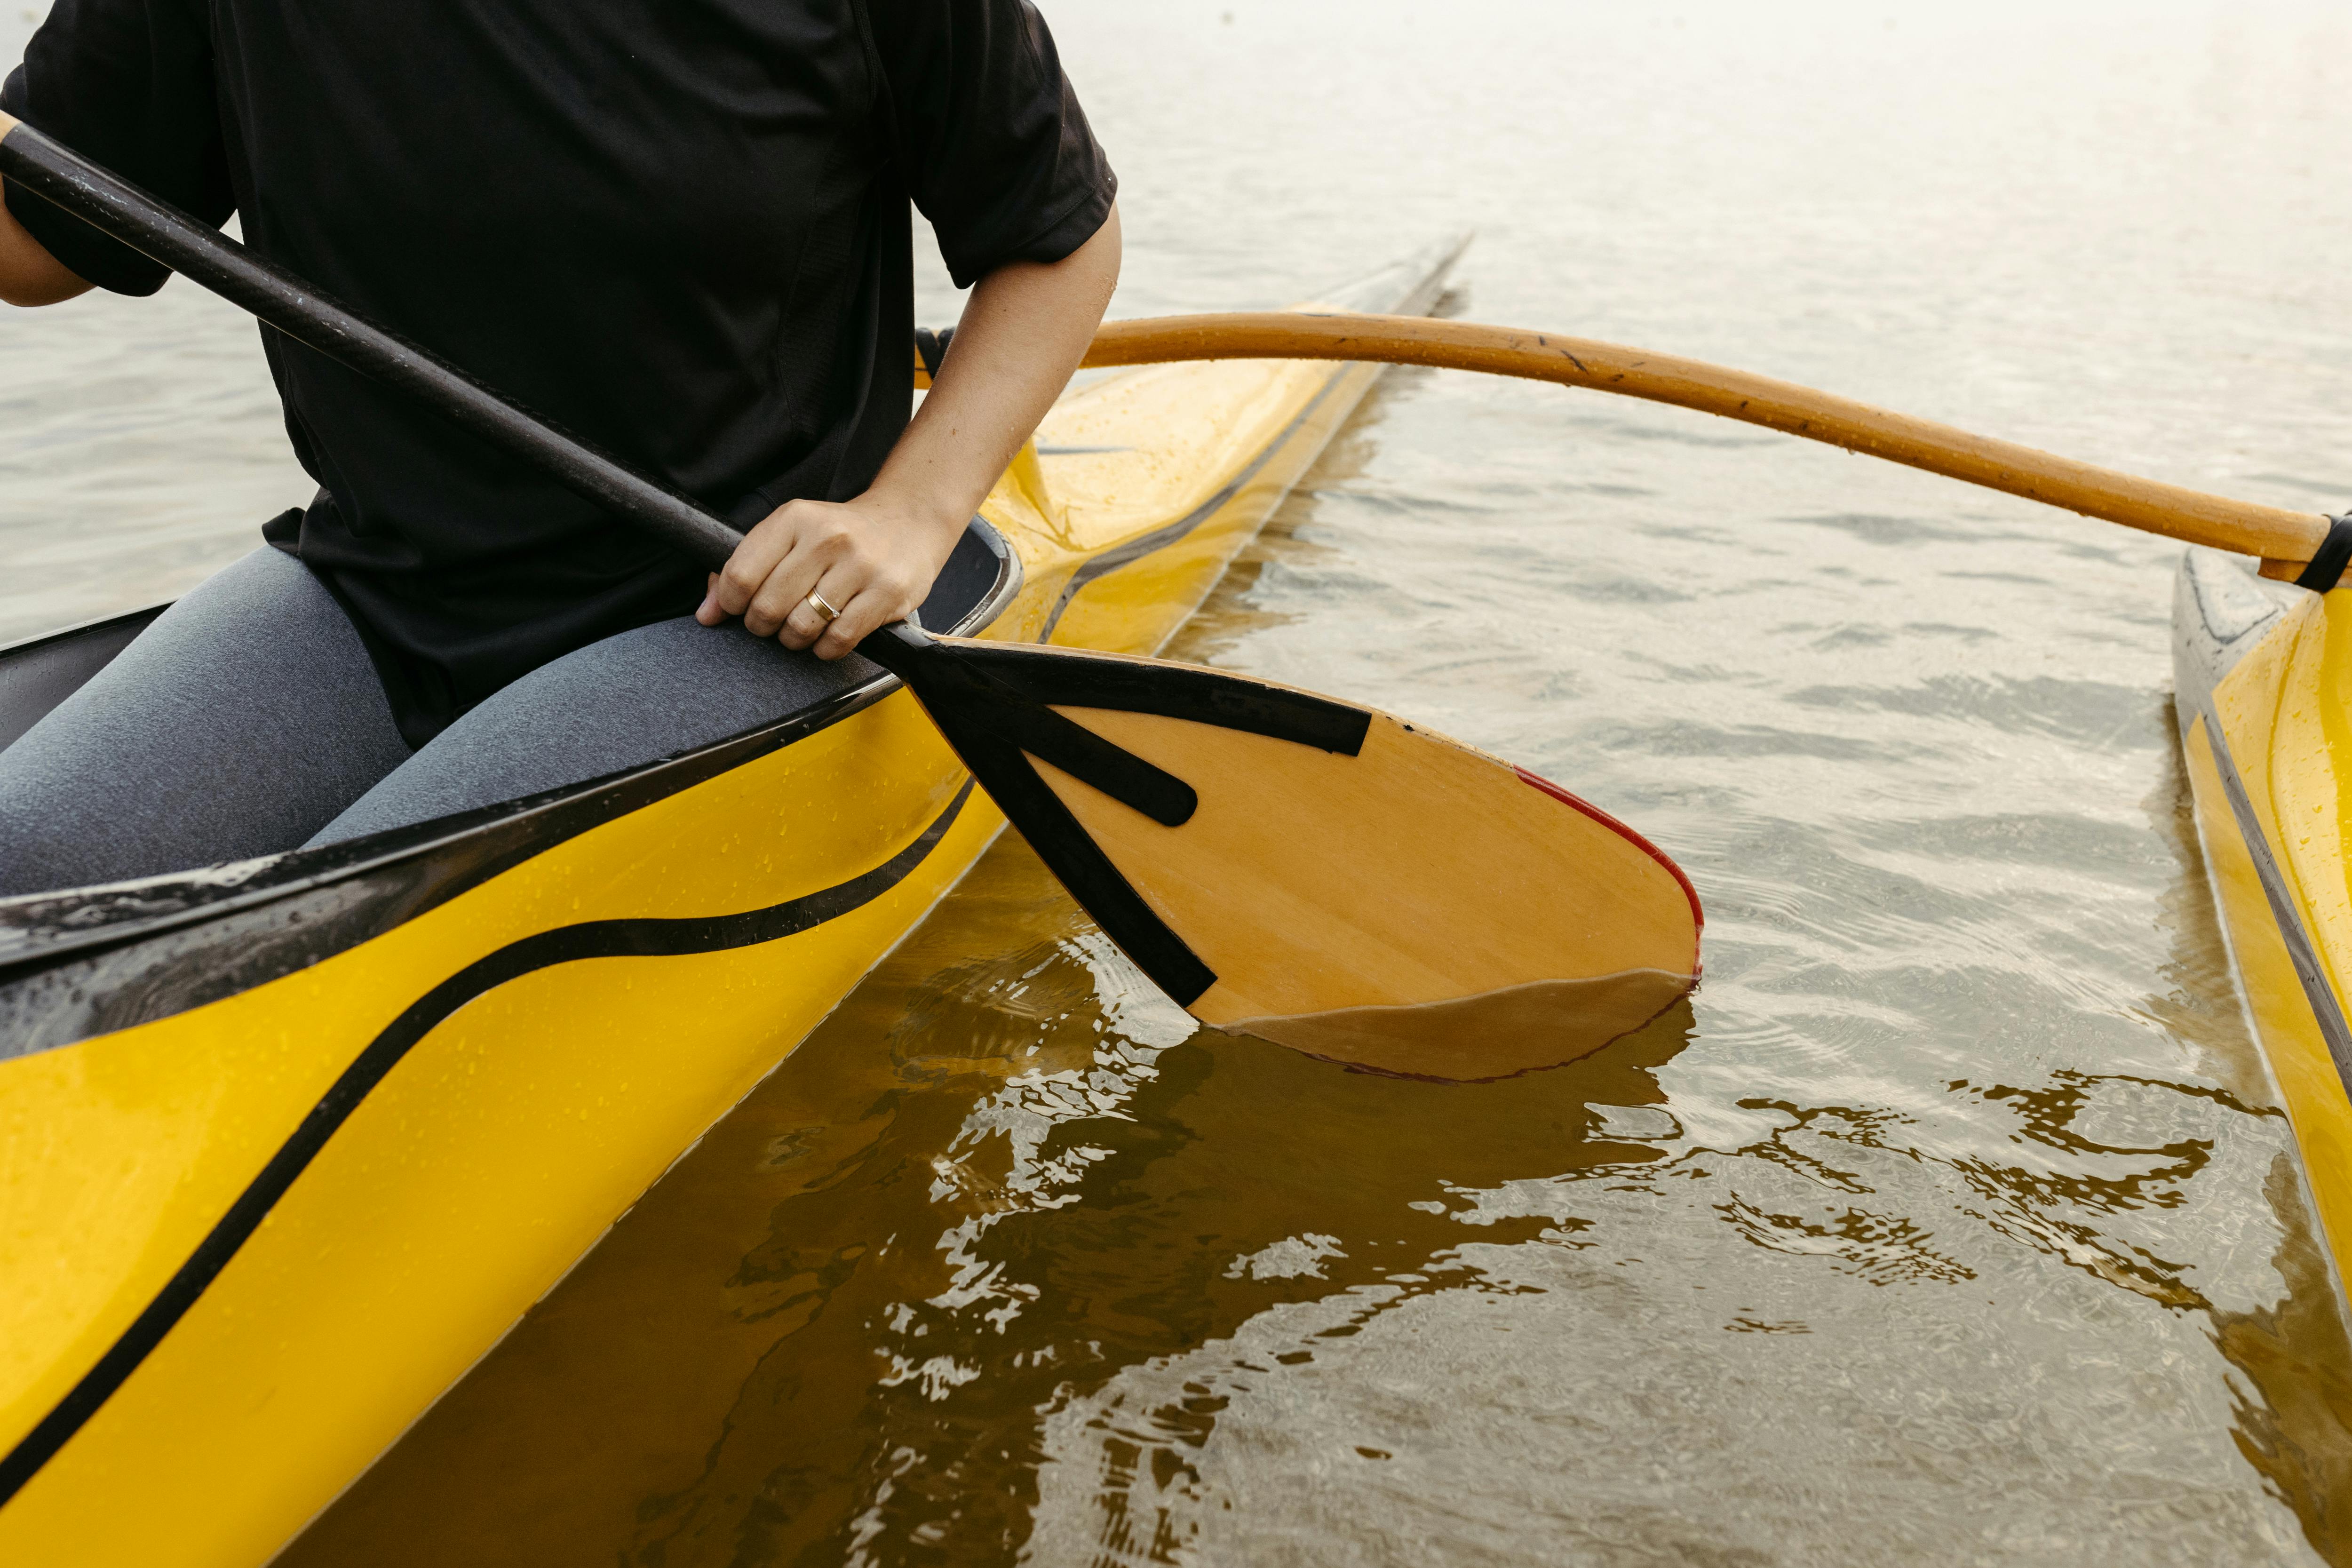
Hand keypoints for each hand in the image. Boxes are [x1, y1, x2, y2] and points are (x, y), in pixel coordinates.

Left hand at [695, 490, 965, 659]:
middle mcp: (828, 537)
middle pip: (768, 606)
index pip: (741, 574)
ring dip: (793, 640)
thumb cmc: (840, 534)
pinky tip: (827, 636)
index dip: (731, 603)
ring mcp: (860, 566)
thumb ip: (746, 567)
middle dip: (763, 625)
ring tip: (801, 628)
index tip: (740, 608)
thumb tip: (707, 614)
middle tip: (773, 621)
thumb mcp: (791, 533)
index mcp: (796, 518)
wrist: (909, 522)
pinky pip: (838, 640)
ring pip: (801, 627)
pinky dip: (824, 648)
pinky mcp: (887, 593)